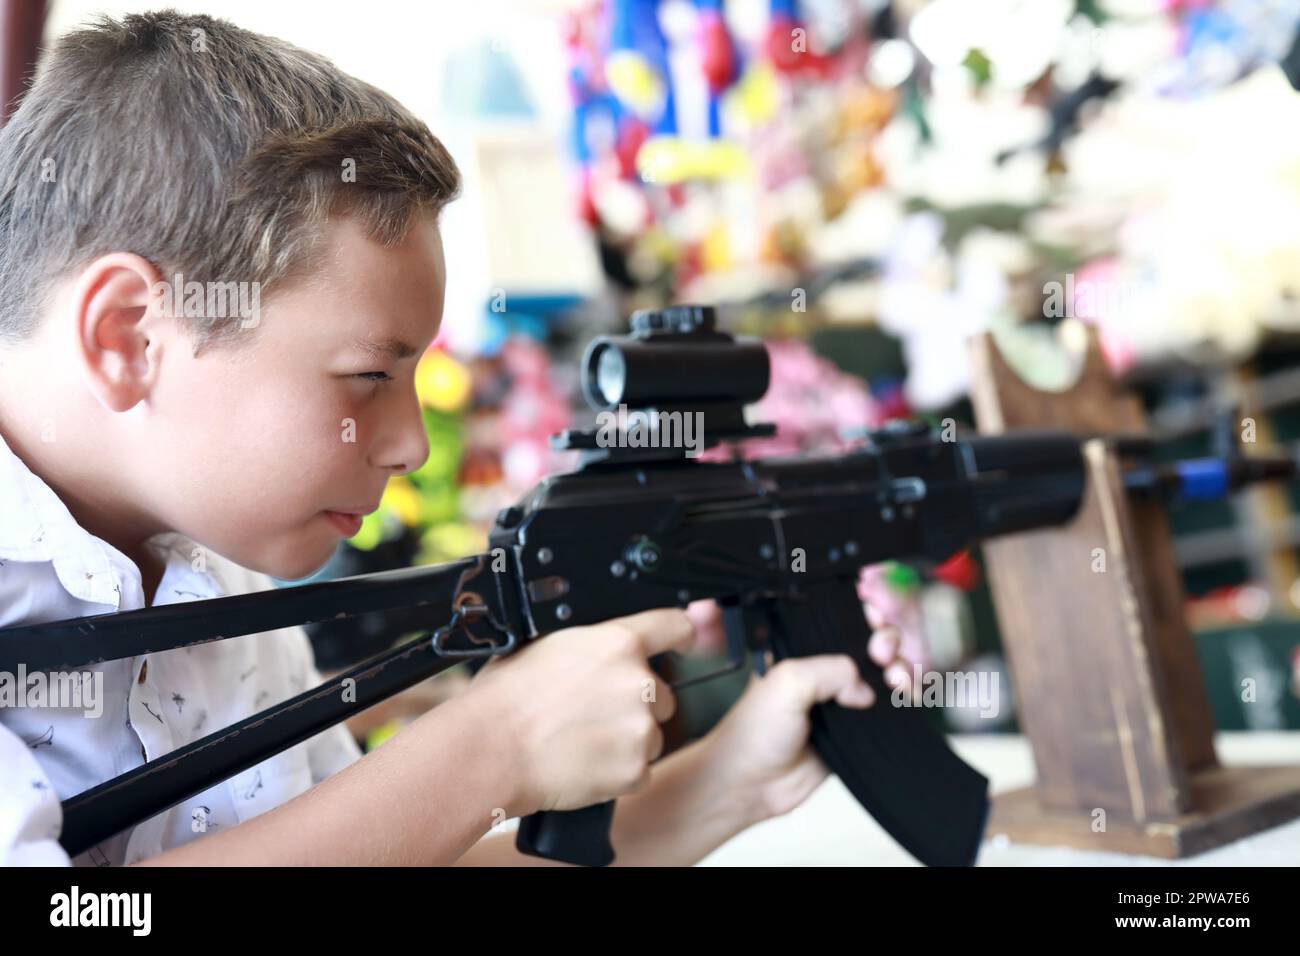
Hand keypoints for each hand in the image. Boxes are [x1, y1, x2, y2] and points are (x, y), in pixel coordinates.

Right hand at [466, 608, 695, 816]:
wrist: (490, 751)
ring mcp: (640, 728)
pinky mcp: (634, 769)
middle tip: (593, 716)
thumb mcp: (544, 645)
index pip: (673, 627)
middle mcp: (639, 682)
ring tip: (580, 742)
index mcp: (617, 643)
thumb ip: (588, 643)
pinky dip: (617, 773)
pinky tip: (582, 765)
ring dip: (627, 741)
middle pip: (663, 695)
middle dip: (637, 706)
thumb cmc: (504, 699)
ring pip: (651, 735)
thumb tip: (600, 646)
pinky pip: (638, 771)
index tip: (687, 641)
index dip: (683, 634)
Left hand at [698, 604, 915, 821]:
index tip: (875, 622)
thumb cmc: (755, 730)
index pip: (842, 622)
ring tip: (896, 681)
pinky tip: (904, 698)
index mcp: (803, 649)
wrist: (753, 784)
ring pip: (885, 675)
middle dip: (887, 643)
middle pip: (871, 645)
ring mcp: (843, 701)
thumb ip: (831, 671)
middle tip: (883, 656)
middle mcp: (825, 671)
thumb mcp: (787, 681)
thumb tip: (866, 687)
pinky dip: (903, 701)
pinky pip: (889, 710)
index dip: (864, 618)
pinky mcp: (857, 730)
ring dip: (900, 670)